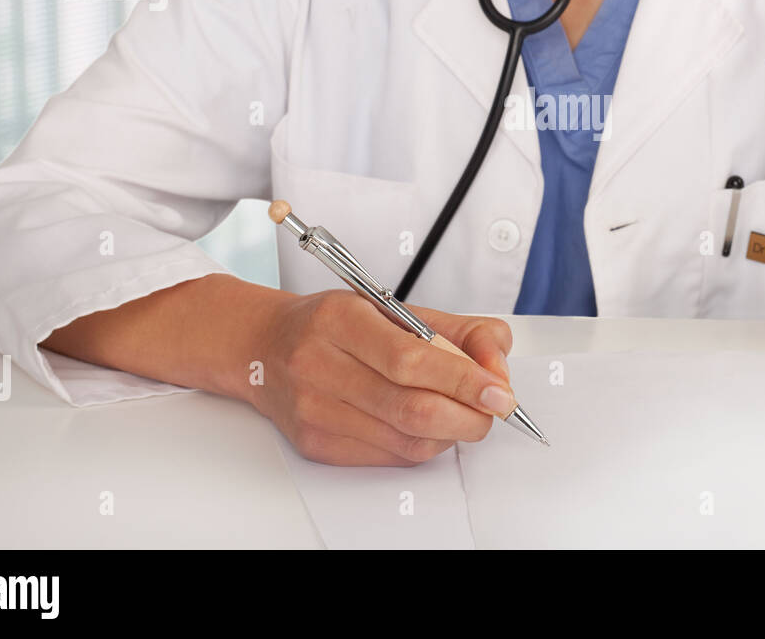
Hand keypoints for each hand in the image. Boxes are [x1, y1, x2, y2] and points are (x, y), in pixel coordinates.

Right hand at [248, 289, 515, 465]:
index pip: (412, 359)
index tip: (500, 391)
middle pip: (412, 409)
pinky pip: (389, 457)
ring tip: (463, 413)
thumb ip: (456, 331)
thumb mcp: (393, 307)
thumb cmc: (335, 324)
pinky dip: (422, 445)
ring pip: (406, 441)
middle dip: (469, 416)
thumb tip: (497, 366)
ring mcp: (314, 410)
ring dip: (451, 433)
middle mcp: (320, 365)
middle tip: (492, 409)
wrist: (264, 346)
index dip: (464, 379)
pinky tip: (427, 425)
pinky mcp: (315, 445)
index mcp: (340, 320)